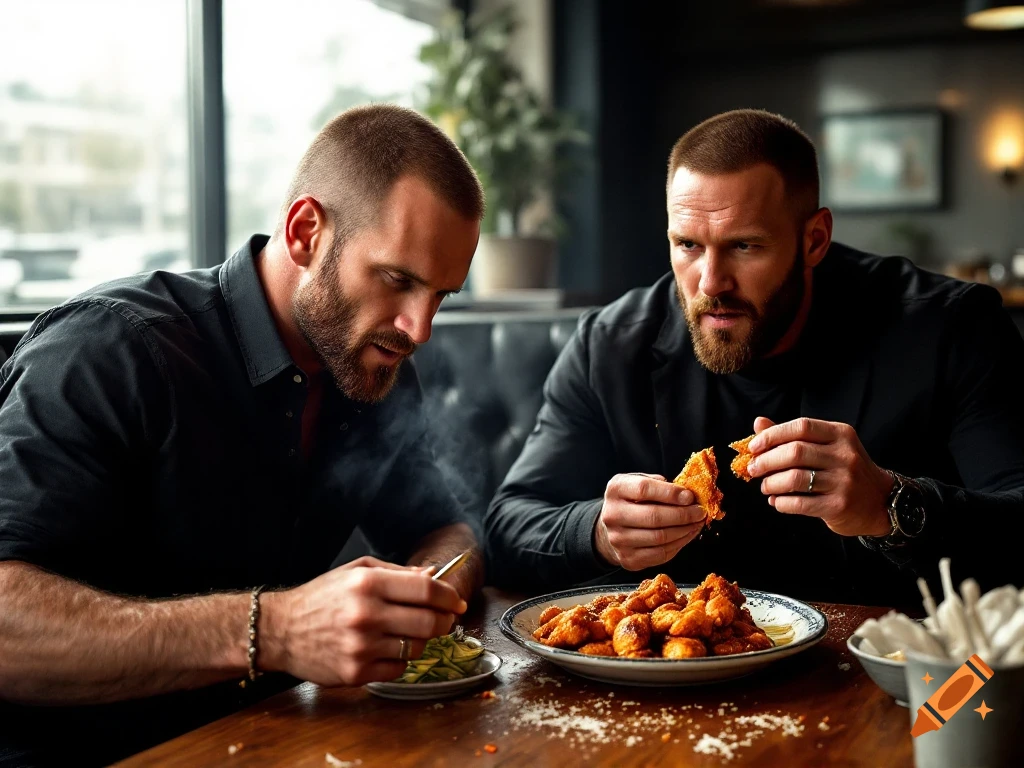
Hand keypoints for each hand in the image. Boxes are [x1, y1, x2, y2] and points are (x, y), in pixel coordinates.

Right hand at [261, 556, 467, 686]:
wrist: (281, 630)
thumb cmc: (321, 598)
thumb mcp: (356, 571)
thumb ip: (397, 573)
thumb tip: (433, 576)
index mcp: (368, 584)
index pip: (426, 591)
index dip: (449, 597)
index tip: (457, 602)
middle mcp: (366, 615)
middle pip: (429, 623)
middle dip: (443, 621)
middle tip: (443, 619)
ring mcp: (361, 647)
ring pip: (417, 648)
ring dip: (420, 641)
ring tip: (405, 632)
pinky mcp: (356, 672)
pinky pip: (399, 668)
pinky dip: (400, 659)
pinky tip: (386, 648)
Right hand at [594, 472, 705, 570]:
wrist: (612, 528)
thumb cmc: (631, 501)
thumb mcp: (638, 482)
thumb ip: (658, 484)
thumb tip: (685, 495)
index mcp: (616, 490)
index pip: (644, 489)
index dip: (670, 493)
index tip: (689, 496)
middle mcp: (612, 515)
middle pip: (653, 516)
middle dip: (683, 515)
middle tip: (699, 511)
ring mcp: (618, 540)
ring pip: (660, 537)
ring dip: (685, 530)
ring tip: (696, 523)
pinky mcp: (628, 558)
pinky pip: (660, 554)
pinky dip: (679, 544)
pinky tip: (687, 535)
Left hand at [746, 416, 891, 536]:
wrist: (880, 501)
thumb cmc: (844, 471)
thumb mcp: (826, 447)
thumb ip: (792, 436)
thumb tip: (758, 423)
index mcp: (841, 434)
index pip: (801, 427)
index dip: (772, 435)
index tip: (753, 447)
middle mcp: (845, 455)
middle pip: (795, 452)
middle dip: (766, 461)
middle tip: (753, 469)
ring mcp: (844, 481)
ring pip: (794, 479)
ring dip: (771, 484)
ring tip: (765, 487)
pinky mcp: (839, 505)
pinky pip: (800, 503)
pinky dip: (781, 503)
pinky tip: (776, 502)